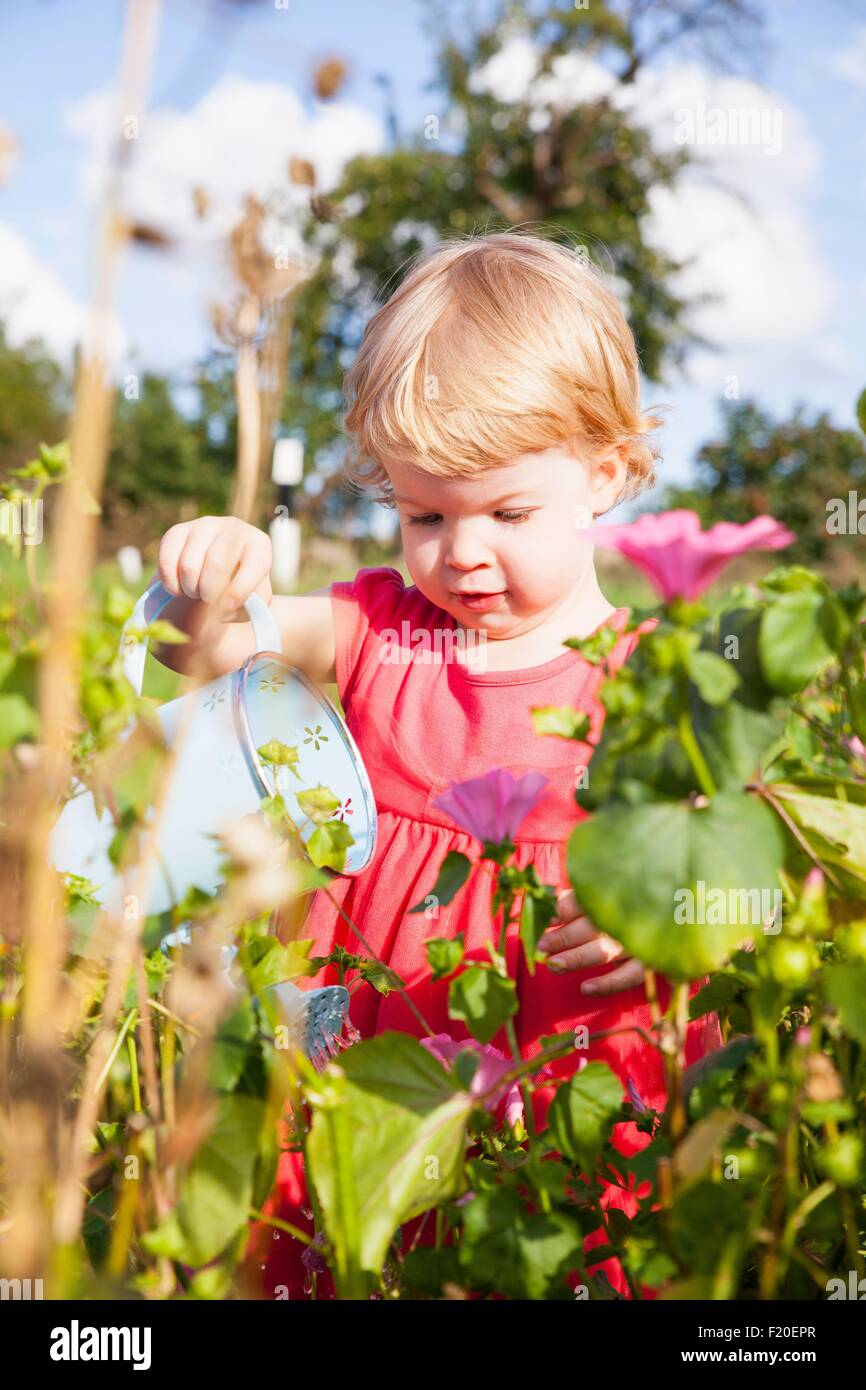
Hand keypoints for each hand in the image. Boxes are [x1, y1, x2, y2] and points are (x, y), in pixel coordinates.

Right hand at [157, 516, 272, 621]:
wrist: (214, 573)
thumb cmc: (237, 588)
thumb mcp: (252, 599)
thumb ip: (249, 607)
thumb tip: (225, 606)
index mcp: (259, 545)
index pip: (254, 566)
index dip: (238, 593)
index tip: (225, 610)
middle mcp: (234, 528)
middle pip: (217, 564)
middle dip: (210, 593)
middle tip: (209, 600)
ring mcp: (204, 526)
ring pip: (189, 565)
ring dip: (190, 590)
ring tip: (197, 592)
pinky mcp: (177, 530)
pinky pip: (167, 562)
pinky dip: (171, 584)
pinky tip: (179, 588)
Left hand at [537, 889, 645, 995]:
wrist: (675, 918)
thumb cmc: (626, 908)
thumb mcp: (604, 898)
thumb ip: (576, 902)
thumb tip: (547, 908)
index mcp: (614, 894)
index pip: (584, 900)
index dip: (562, 910)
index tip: (546, 920)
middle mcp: (627, 916)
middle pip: (591, 926)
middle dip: (563, 937)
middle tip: (541, 945)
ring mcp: (639, 940)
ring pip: (606, 950)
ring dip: (577, 958)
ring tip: (553, 965)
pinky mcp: (651, 963)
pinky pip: (630, 976)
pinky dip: (608, 983)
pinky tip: (585, 988)